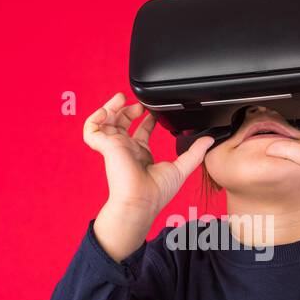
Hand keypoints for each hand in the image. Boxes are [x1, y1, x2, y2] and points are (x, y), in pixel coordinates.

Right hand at [83, 92, 213, 259]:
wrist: (141, 201)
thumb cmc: (157, 193)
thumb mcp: (181, 168)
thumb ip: (195, 153)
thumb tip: (208, 140)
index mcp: (141, 153)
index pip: (140, 131)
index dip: (146, 119)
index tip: (152, 111)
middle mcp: (126, 148)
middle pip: (122, 123)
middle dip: (128, 109)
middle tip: (138, 103)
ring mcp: (114, 146)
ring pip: (105, 122)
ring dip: (111, 107)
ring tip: (121, 98)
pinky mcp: (106, 146)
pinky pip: (91, 129)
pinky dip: (95, 118)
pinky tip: (106, 111)